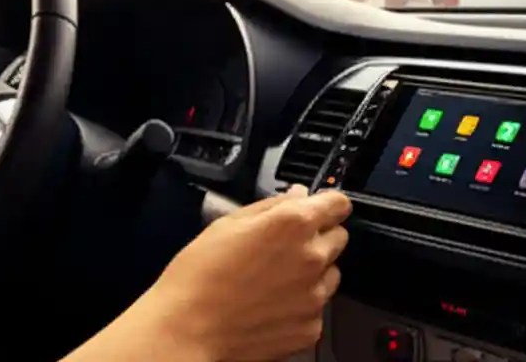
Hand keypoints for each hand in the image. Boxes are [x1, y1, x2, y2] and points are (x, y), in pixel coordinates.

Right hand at [140, 185, 351, 360]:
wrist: (188, 329)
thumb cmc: (199, 275)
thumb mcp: (229, 224)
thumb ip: (272, 206)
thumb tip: (298, 196)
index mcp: (293, 224)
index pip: (338, 203)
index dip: (327, 204)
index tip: (320, 209)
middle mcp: (312, 258)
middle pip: (338, 237)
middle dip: (317, 237)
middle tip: (283, 248)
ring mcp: (315, 296)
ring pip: (330, 274)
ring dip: (312, 272)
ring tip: (273, 280)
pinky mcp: (311, 328)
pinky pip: (317, 308)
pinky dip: (301, 305)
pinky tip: (270, 305)